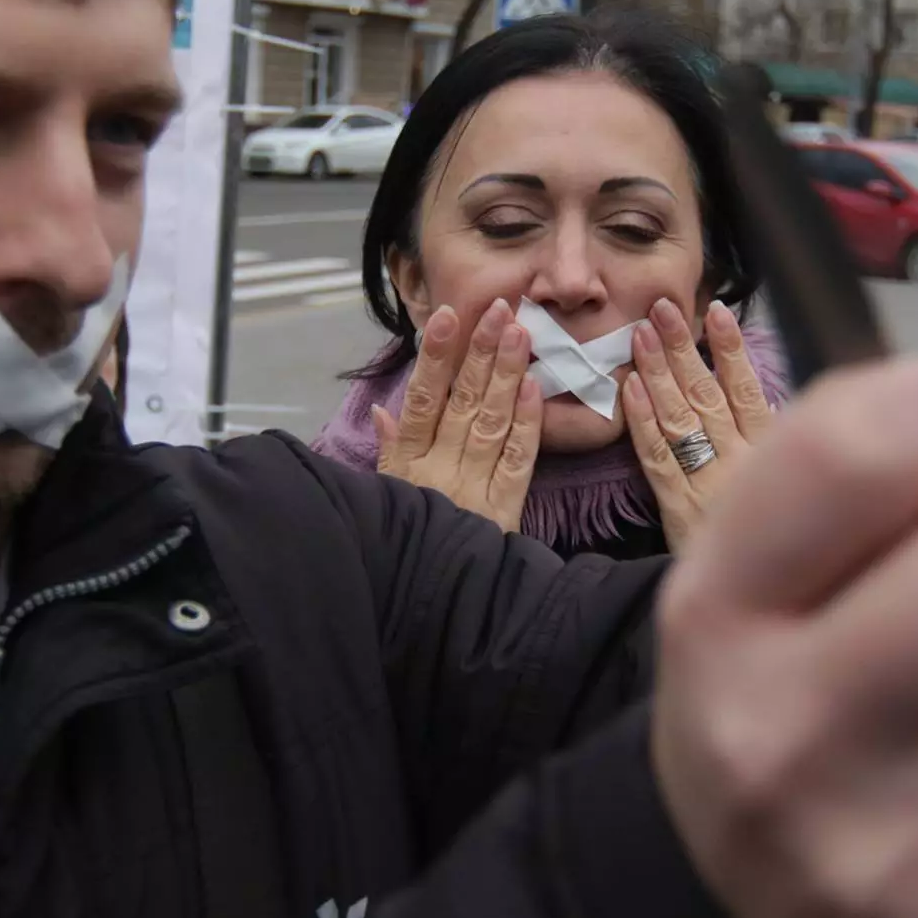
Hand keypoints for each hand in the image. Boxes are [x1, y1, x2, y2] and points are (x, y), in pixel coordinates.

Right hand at [374, 300, 542, 533]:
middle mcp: (438, 472)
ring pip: (491, 422)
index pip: (420, 401)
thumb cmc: (407, 543)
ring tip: (520, 332)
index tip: (449, 318)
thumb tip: (382, 409)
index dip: (435, 358)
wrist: (432, 608)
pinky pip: (517, 462)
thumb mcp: (385, 498)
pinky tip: (534, 389)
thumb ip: (389, 452)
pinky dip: (526, 425)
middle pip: (462, 403)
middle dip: (482, 353)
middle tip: (501, 309)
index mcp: (406, 466)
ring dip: (506, 375)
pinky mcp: (502, 511)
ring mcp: (472, 489)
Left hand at [621, 298, 774, 549]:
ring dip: (659, 374)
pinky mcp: (680, 512)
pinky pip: (658, 460)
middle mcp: (745, 466)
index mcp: (775, 456)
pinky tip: (630, 390)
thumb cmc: (780, 547)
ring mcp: (710, 487)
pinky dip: (642, 422)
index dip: (731, 350)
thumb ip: (777, 441)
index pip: (750, 390)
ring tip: (640, 334)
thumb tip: (753, 387)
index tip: (715, 311)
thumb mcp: (799, 490)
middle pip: (709, 397)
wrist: (760, 611)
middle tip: (661, 308)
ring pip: (681, 420)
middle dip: (683, 349)